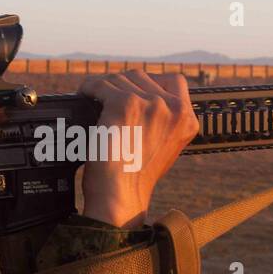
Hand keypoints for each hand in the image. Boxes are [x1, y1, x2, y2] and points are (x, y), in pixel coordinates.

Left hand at [77, 71, 199, 228]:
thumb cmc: (135, 177)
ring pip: (121, 80)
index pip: (175, 81)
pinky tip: (85, 94)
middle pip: (143, 77)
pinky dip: (90, 88)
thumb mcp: (163, 147)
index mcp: (187, 120)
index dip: (152, 82)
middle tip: (107, 96)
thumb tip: (143, 98)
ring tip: (94, 98)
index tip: (135, 89)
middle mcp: (173, 109)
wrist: (121, 195)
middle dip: (122, 85)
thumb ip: (162, 121)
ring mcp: (150, 104)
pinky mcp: (125, 104)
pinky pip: (102, 85)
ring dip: (104, 87)